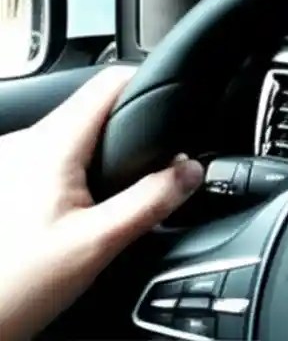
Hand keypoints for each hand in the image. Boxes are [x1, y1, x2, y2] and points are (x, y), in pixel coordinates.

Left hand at [0, 66, 203, 339]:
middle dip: (132, 133)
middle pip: (95, 109)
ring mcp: (10, 160)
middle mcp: (24, 144)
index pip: (109, 83)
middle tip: (159, 170)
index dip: (150, 85)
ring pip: (75, 135)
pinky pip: (54, 158)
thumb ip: (152, 201)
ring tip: (117, 198)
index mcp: (50, 146)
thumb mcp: (99, 243)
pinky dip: (79, 173)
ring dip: (105, 155)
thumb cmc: (18, 284)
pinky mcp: (7, 180)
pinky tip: (82, 210)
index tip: (177, 105)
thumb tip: (191, 171)